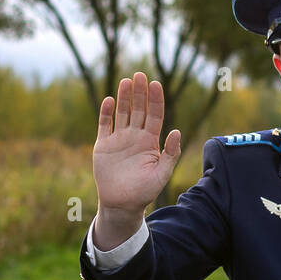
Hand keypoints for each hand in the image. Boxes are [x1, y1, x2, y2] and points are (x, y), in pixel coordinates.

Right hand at [93, 72, 181, 218]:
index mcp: (150, 142)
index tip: (156, 84)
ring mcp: (119, 139)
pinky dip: (106, 113)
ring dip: (124, 97)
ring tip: (127, 81)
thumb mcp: (162, 174)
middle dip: (140, 93)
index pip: (155, 115)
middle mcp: (135, 137)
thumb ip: (170, 153)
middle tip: (140, 75)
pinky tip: (110, 100)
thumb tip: (177, 131)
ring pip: (122, 113)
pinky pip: (104, 125)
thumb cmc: (145, 191)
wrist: (122, 204)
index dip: (156, 100)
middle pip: (138, 109)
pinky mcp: (103, 145)